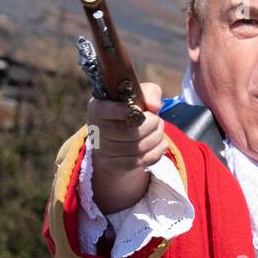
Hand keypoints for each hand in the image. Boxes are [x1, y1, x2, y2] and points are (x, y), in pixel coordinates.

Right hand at [86, 81, 167, 213]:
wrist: (116, 136)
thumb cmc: (128, 109)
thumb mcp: (137, 95)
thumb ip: (149, 92)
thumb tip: (155, 107)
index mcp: (96, 109)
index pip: (108, 111)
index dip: (128, 110)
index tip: (141, 109)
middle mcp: (96, 130)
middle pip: (131, 131)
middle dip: (153, 124)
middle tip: (157, 119)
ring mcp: (104, 150)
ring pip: (139, 147)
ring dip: (157, 137)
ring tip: (159, 130)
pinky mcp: (114, 164)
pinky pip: (141, 160)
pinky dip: (157, 152)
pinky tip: (162, 144)